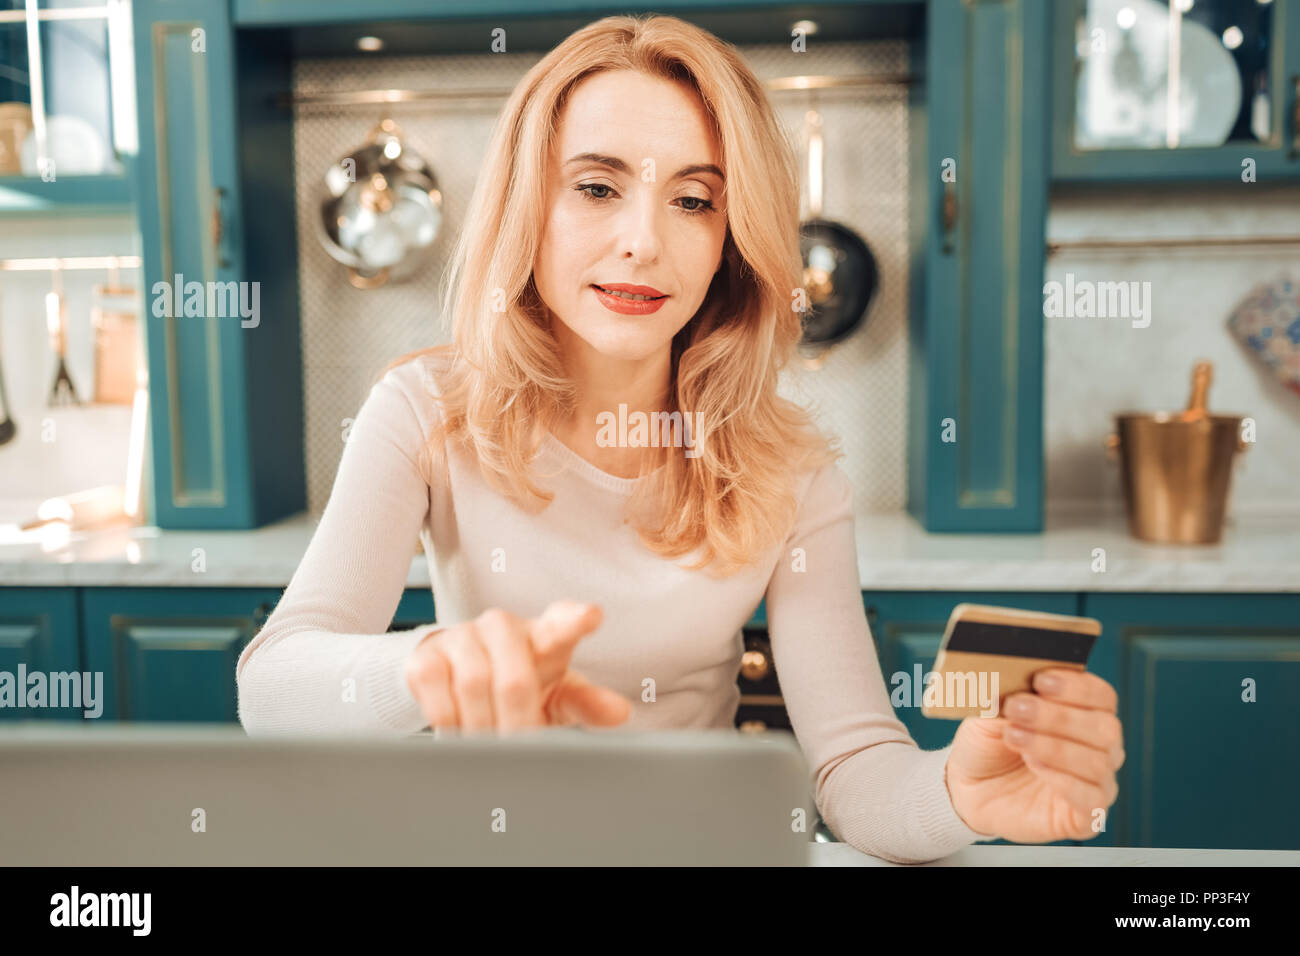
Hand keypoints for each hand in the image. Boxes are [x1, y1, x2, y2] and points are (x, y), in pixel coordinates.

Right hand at [404, 600, 631, 733]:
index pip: (564, 622)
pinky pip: (436, 693)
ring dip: (482, 728)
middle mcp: (504, 627)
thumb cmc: (523, 683)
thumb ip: (587, 703)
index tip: (591, 616)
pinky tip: (458, 732)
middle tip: (517, 749)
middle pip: (515, 681)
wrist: (458, 679)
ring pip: (474, 687)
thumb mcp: (558, 695)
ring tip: (489, 746)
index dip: (577, 619)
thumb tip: (620, 712)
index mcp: (546, 635)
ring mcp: (463, 635)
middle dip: (517, 725)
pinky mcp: (427, 654)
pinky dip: (449, 723)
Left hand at [944, 669, 1124, 842]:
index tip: (1041, 680)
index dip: (1076, 686)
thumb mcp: (990, 714)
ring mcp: (1096, 783)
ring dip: (1054, 746)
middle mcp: (1098, 747)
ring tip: (1014, 736)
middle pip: (1105, 728)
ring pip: (1098, 762)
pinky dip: (1063, 779)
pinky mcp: (1085, 816)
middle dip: (1060, 716)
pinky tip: (1033, 764)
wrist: (969, 788)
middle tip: (1017, 708)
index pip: (1101, 695)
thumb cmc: (987, 744)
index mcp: (1083, 713)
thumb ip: (1008, 695)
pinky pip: (1092, 799)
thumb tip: (1016, 680)